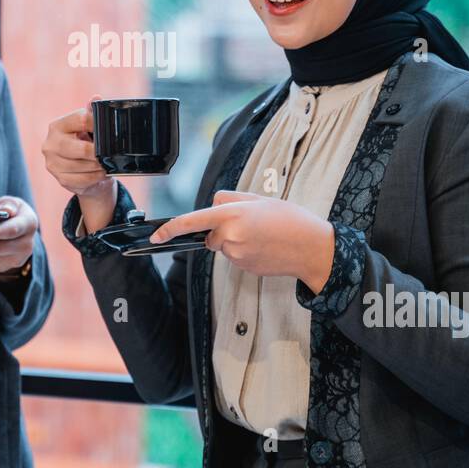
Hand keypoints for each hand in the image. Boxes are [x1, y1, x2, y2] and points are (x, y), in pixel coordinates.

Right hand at [41, 94, 114, 197]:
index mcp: (57, 126)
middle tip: (109, 152)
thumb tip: (96, 98)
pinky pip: (84, 180)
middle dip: (99, 152)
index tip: (111, 129)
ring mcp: (52, 163)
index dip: (98, 124)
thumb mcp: (89, 127)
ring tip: (106, 162)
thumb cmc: (86, 142)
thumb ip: (92, 113)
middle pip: (82, 148)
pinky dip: (96, 176)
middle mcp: (50, 144)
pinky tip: (101, 172)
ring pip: (84, 166)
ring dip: (99, 165)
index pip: (81, 120)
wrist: (81, 170)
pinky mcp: (60, 179)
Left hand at [148, 189, 336, 292]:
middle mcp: (231, 236)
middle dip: (222, 228)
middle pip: (210, 233)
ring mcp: (237, 255)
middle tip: (251, 222)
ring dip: (235, 239)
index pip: (193, 221)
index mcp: (232, 215)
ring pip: (224, 245)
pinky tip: (264, 247)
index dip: (171, 229)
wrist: (312, 247)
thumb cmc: (289, 219)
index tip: (156, 235)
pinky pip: (235, 256)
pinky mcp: (244, 268)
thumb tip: (213, 204)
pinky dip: (245, 251)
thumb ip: (230, 199)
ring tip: (263, 234)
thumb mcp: (259, 199)